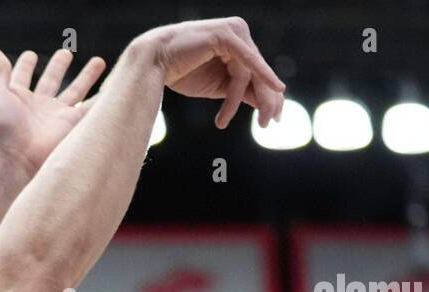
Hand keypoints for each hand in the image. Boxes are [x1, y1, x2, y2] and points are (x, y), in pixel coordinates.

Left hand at [0, 47, 106, 172]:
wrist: (20, 158)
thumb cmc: (4, 128)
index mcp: (19, 98)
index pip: (23, 76)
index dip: (25, 65)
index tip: (30, 56)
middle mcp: (39, 106)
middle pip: (52, 80)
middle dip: (59, 66)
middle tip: (66, 53)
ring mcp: (57, 115)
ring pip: (75, 90)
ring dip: (87, 76)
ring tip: (99, 61)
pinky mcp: (72, 124)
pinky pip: (91, 107)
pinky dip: (103, 97)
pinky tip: (113, 86)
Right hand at [140, 17, 285, 128]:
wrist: (153, 63)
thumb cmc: (180, 72)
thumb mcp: (217, 86)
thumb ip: (240, 91)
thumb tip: (265, 105)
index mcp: (238, 44)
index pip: (259, 71)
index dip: (268, 95)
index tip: (274, 117)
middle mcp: (240, 33)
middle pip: (260, 71)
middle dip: (266, 99)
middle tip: (269, 122)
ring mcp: (234, 31)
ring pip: (249, 72)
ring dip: (236, 99)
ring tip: (223, 120)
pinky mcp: (226, 35)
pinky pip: (245, 62)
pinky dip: (260, 76)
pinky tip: (275, 89)